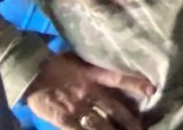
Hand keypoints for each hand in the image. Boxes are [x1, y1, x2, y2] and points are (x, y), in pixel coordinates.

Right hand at [24, 53, 154, 129]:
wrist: (31, 74)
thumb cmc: (55, 64)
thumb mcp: (78, 59)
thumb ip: (94, 65)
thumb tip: (111, 63)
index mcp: (92, 74)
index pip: (118, 78)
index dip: (135, 84)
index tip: (151, 89)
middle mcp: (88, 92)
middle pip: (113, 108)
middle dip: (129, 120)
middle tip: (141, 128)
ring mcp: (76, 108)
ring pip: (100, 124)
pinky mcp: (63, 120)